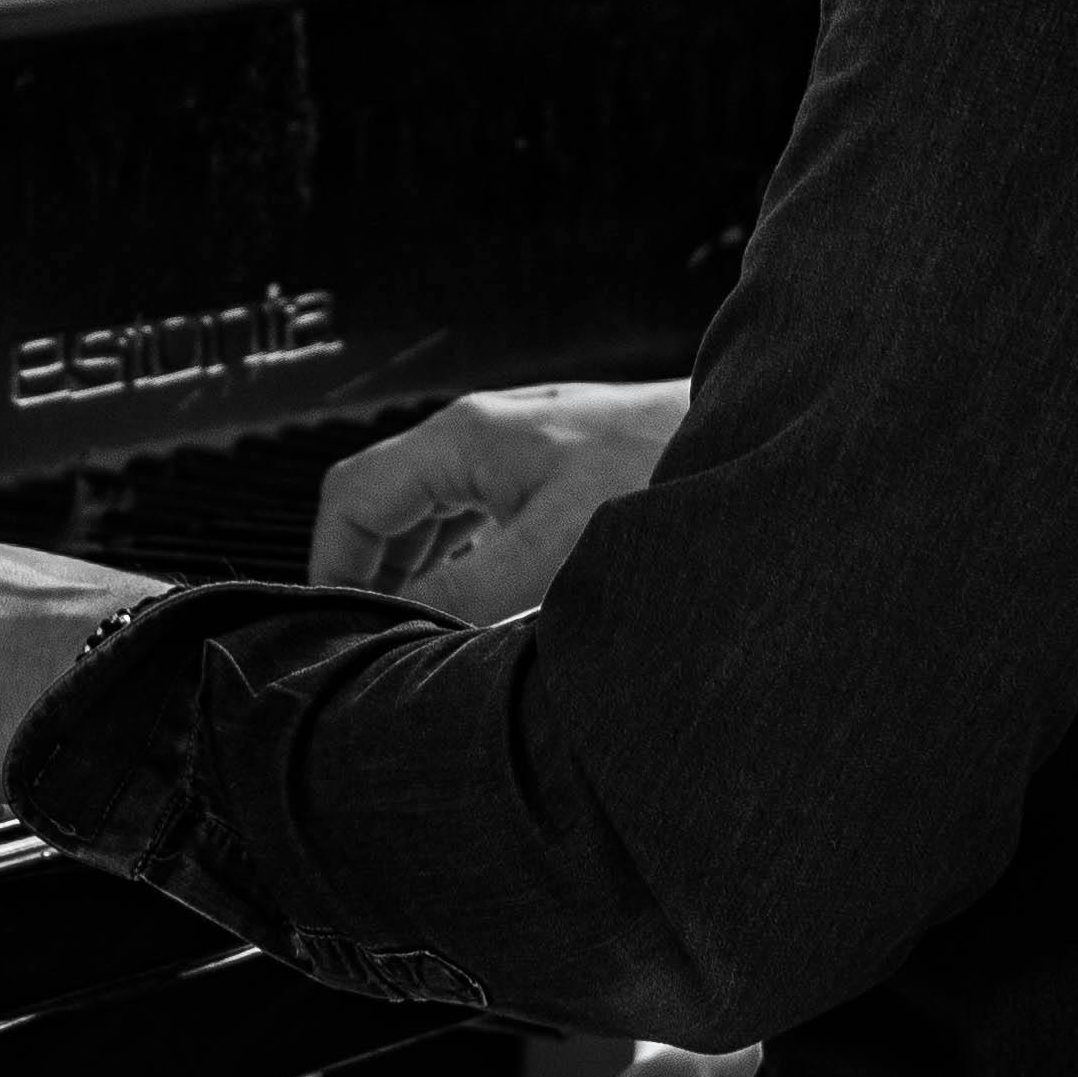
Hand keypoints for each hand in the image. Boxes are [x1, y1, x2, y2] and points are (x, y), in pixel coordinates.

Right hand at [308, 380, 689, 624]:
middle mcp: (478, 430)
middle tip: (376, 646)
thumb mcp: (552, 553)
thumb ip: (466, 596)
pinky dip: (458, 557)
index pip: (352, 496)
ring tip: (420, 636)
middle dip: (369, 572)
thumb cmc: (658, 477)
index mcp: (462, 437)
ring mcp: (515, 443)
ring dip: (414, 569)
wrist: (747, 437)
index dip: (330, 566)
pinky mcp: (550, 463)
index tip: (338, 632)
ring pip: (429, 509)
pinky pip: (474, 510)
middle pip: (384, 501)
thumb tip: (401, 636)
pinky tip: (480, 605)